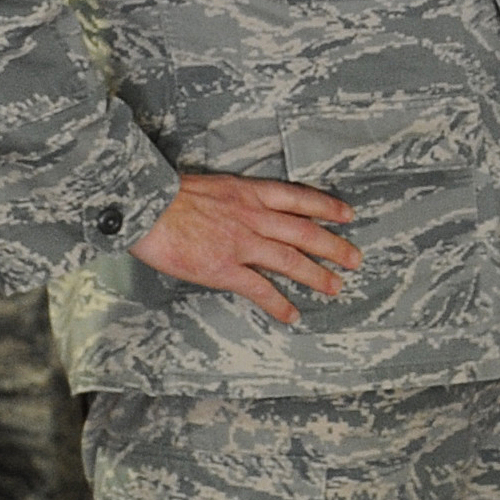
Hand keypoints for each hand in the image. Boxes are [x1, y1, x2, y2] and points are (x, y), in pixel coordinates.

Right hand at [131, 173, 360, 326]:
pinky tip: (293, 315)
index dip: (327, 207)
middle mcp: (253, 217)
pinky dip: (279, 304)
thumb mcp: (212, 185)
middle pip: (305, 232)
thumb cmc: (168, 194)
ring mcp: (241, 244)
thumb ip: (234, 199)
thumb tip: (244, 208)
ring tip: (336, 287)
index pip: (299, 198)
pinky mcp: (224, 269)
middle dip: (334, 246)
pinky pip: (260, 290)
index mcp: (249, 192)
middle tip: (356, 259)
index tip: (348, 214)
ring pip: (291, 261)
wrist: (143, 205)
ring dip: (317, 275)